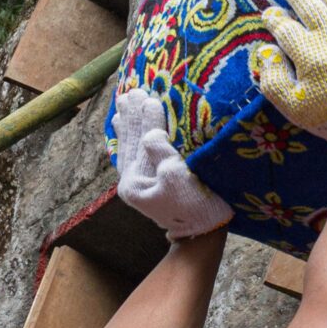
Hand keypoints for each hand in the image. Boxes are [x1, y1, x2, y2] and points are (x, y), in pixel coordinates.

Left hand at [112, 88, 232, 239]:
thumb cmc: (197, 207)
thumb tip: (151, 134)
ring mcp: (138, 185)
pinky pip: (132, 156)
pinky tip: (124, 131)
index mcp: (134, 181)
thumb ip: (161, 153)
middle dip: (132, 117)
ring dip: (127, 125)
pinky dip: (129, 140)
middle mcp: (130, 182)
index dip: (146, 118)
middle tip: (130, 92)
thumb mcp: (179, 178)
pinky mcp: (148, 186)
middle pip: (130, 142)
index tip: (149, 96)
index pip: (140, 140)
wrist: (204, 235)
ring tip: (123, 105)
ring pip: (129, 147)